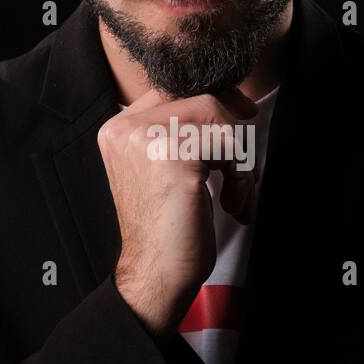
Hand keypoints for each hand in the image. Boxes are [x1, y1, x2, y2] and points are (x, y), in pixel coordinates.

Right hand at [97, 86, 259, 340]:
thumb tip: (231, 100)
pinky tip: (232, 203)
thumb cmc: (167, 228)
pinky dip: (242, 174)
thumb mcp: (165, 168)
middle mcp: (126, 128)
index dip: (215, 100)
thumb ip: (181, 132)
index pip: (176, 90)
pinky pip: (228, 143)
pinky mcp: (174, 157)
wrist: (155, 274)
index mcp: (119, 128)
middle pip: (202, 98)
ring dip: (240, 158)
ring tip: (236, 193)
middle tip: (244, 167)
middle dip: (234, 131)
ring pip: (218, 117)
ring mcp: (148, 139)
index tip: (239, 118)